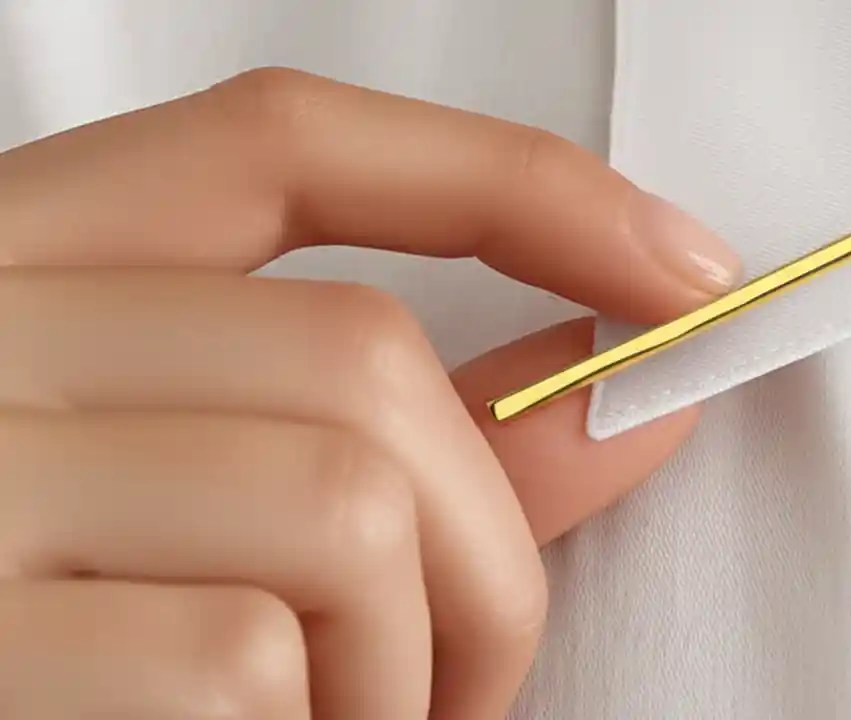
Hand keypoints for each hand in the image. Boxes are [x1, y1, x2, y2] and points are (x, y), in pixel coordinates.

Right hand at [0, 68, 739, 718]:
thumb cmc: (90, 640)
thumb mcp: (215, 500)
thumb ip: (405, 437)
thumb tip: (618, 399)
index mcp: (25, 265)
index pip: (285, 145)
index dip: (512, 186)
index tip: (681, 273)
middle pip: (358, 355)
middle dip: (489, 542)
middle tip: (477, 676)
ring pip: (340, 508)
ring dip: (415, 660)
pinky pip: (244, 659)